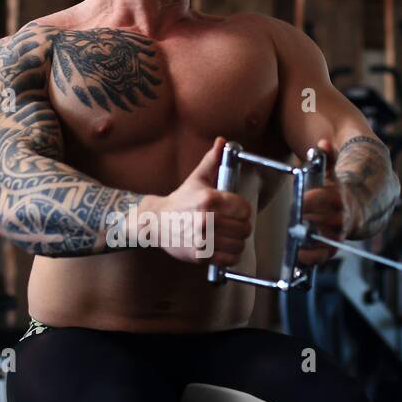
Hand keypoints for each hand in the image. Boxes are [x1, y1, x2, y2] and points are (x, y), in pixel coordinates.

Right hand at [148, 137, 252, 265]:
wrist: (156, 222)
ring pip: (239, 245)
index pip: (244, 209)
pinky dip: (230, 256)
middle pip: (244, 228)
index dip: (243, 210)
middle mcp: (207, 220)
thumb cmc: (180, 201)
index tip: (236, 211)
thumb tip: (222, 141)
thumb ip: (212, 161)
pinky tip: (224, 248)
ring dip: (237, 242)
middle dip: (241, 226)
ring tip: (229, 236)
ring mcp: (203, 239)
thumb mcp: (196, 179)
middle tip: (233, 224)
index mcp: (209, 199)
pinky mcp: (200, 255)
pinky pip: (229, 259)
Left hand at [296, 137, 354, 267]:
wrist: (367, 203)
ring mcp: (340, 232)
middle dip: (306, 222)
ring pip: (326, 240)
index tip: (300, 201)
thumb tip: (322, 143)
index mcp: (341, 196)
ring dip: (309, 243)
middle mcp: (342, 216)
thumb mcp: (336, 168)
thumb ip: (328, 157)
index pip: (327, 198)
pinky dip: (314, 257)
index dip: (313, 200)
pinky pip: (326, 254)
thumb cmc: (342, 184)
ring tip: (294, 243)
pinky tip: (300, 256)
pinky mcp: (336, 244)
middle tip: (292, 224)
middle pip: (323, 221)